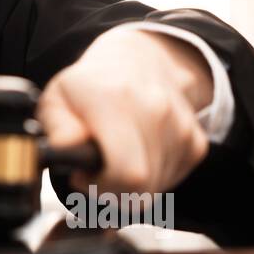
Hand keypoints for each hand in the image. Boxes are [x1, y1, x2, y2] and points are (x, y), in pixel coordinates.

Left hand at [36, 28, 211, 196]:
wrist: (138, 62)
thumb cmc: (90, 87)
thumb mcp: (56, 99)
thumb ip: (57, 127)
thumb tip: (69, 147)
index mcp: (117, 100)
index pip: (126, 172)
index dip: (100, 187)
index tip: (82, 175)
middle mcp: (156, 111)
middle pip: (141, 188)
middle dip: (112, 191)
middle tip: (95, 171)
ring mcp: (181, 127)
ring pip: (155, 189)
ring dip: (131, 186)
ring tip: (115, 158)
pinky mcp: (196, 143)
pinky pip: (171, 181)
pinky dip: (152, 179)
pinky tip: (136, 155)